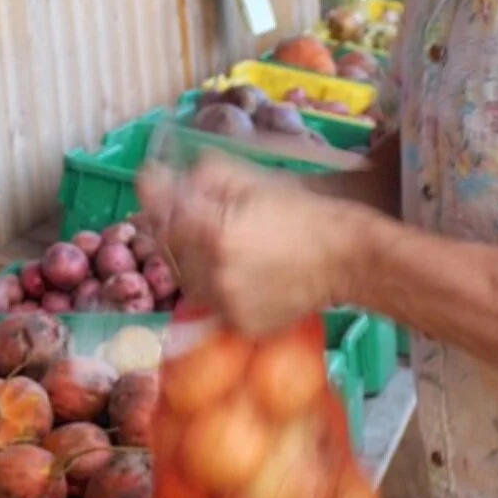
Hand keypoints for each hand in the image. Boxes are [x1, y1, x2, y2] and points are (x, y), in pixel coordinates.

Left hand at [136, 153, 354, 335]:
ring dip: (194, 260)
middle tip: (202, 216)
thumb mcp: (249, 179)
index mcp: (214, 232)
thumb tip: (157, 174)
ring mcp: (226, 304)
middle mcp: (214, 272)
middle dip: (178, 229)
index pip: (161, 217)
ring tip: (227, 246)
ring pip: (187, 280)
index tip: (153, 180)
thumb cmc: (299, 211)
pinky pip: (210, 304)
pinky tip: (240, 271)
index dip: (154, 197)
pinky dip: (216, 287)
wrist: (343, 257)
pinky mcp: (239, 324)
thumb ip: (201, 175)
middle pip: (170, 249)